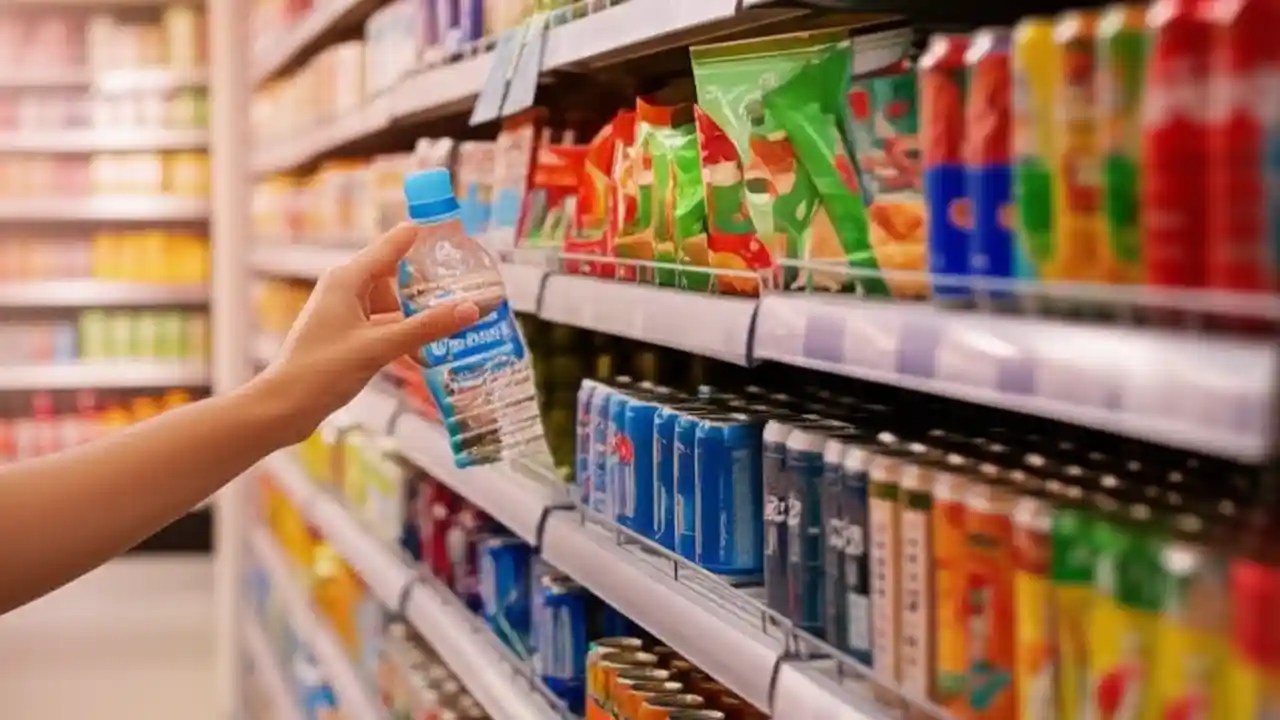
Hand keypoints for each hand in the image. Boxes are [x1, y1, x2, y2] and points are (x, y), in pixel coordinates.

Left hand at [256, 224, 498, 439]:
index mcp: (347, 278)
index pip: (394, 244)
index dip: (423, 236)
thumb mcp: (379, 347)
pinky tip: (425, 352)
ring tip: (451, 325)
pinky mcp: (346, 334)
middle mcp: (344, 288)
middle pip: (396, 275)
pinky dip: (403, 334)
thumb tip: (470, 309)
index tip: (454, 230)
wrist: (284, 406)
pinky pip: (383, 325)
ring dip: (416, 316)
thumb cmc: (322, 371)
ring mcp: (344, 312)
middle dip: (427, 285)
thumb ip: (426, 328)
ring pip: (391, 304)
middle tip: (465, 288)